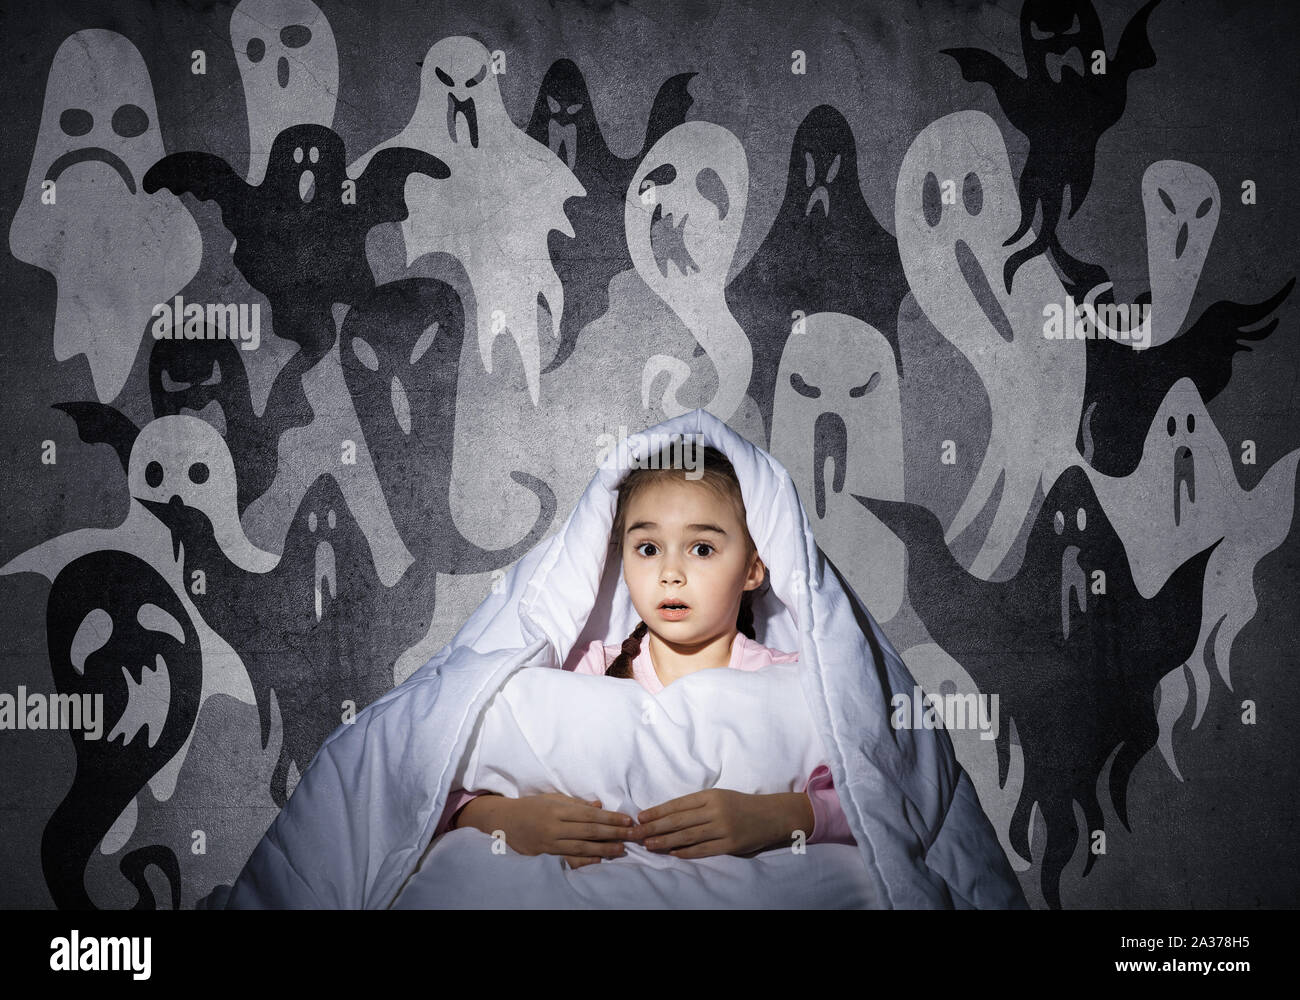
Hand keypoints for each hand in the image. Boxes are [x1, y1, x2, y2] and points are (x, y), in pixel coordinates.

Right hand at [460, 793, 634, 869]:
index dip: (610, 817)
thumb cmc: (530, 806)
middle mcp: (555, 826)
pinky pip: (569, 858)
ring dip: (604, 848)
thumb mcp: (552, 799)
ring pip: (582, 846)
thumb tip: (599, 805)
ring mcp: (550, 842)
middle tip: (632, 834)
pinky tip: (599, 860)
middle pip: (589, 830)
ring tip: (621, 849)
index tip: (627, 819)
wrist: (503, 821)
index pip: (590, 814)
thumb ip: (576, 803)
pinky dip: (585, 860)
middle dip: (613, 832)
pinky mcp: (546, 853)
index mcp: (558, 809)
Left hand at [627, 789, 811, 858]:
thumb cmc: (741, 805)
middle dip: (655, 827)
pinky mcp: (730, 844)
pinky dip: (687, 852)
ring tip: (649, 845)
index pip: (678, 804)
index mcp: (711, 795)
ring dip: (666, 841)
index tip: (641, 816)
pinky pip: (704, 849)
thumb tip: (667, 815)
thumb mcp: (719, 797)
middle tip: (637, 832)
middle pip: (679, 820)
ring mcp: (723, 828)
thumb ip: (697, 805)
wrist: (772, 815)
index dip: (658, 811)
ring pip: (688, 836)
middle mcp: (715, 810)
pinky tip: (673, 854)